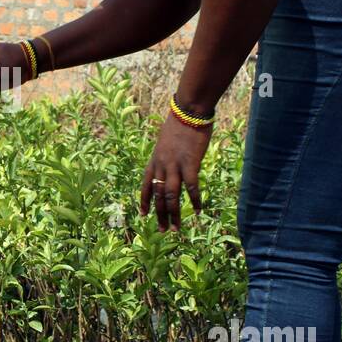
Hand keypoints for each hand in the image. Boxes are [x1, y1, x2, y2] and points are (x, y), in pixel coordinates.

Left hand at [140, 114, 211, 230]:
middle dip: (160, 215)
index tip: (143, 215)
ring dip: (174, 214)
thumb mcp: (165, 141)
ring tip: (176, 228)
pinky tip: (199, 211)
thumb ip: (165, 156)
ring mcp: (174, 165)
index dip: (144, 201)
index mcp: (154, 160)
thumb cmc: (179, 123)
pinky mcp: (190, 163)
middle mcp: (161, 165)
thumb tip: (169, 165)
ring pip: (171, 196)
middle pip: (158, 195)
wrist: (188, 111)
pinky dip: (195, 200)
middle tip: (163, 230)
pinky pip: (191, 187)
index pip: (145, 185)